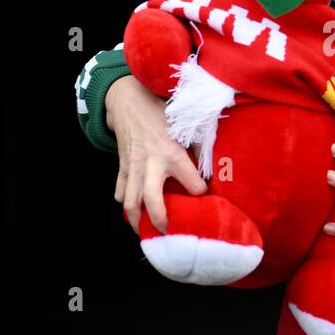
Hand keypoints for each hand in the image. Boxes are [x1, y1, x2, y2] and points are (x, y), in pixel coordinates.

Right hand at [106, 75, 207, 234]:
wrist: (129, 103)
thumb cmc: (160, 113)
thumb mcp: (184, 124)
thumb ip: (199, 145)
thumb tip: (213, 166)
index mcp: (172, 153)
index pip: (192, 182)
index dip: (201, 191)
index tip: (205, 196)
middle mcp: (151, 163)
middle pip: (152, 199)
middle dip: (160, 219)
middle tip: (168, 232)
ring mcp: (133, 167)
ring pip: (130, 202)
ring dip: (137, 221)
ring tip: (147, 232)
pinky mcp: (122, 168)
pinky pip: (121, 192)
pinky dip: (126, 204)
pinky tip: (135, 212)